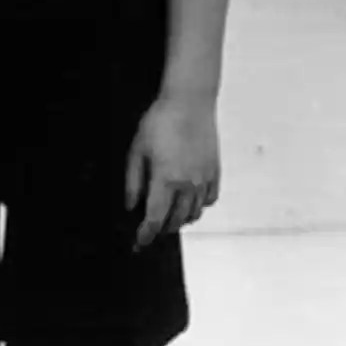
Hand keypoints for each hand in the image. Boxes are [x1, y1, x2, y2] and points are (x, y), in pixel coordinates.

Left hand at [125, 94, 219, 251]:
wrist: (189, 102)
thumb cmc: (160, 122)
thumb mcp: (136, 150)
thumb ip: (133, 181)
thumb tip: (131, 206)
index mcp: (166, 180)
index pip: (155, 219)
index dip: (145, 235)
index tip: (138, 243)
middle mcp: (188, 185)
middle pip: (175, 221)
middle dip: (160, 229)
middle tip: (148, 230)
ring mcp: (205, 180)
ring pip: (193, 214)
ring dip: (179, 221)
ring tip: (166, 218)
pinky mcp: (215, 172)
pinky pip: (208, 201)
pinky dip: (197, 207)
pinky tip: (187, 202)